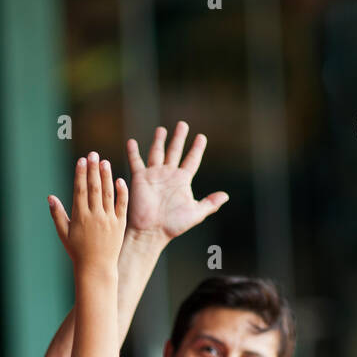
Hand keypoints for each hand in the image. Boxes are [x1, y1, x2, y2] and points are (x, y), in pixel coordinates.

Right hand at [47, 152, 128, 269]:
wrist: (96, 268)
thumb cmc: (78, 252)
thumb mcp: (64, 234)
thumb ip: (58, 214)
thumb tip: (50, 197)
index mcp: (80, 217)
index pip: (80, 191)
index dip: (81, 174)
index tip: (82, 161)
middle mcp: (95, 216)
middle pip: (94, 188)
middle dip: (93, 170)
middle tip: (93, 154)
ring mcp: (109, 220)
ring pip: (108, 194)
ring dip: (106, 177)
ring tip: (105, 162)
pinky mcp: (120, 224)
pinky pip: (121, 205)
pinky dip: (121, 192)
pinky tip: (120, 180)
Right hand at [124, 122, 227, 243]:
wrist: (151, 231)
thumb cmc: (173, 225)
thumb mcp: (196, 213)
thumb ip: (210, 203)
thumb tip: (226, 196)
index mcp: (182, 181)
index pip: (192, 160)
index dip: (197, 148)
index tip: (201, 137)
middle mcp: (168, 175)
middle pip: (175, 151)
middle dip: (179, 138)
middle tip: (183, 125)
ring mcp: (154, 175)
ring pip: (157, 152)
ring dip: (159, 140)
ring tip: (161, 129)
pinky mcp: (140, 178)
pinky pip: (136, 161)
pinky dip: (133, 151)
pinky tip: (131, 141)